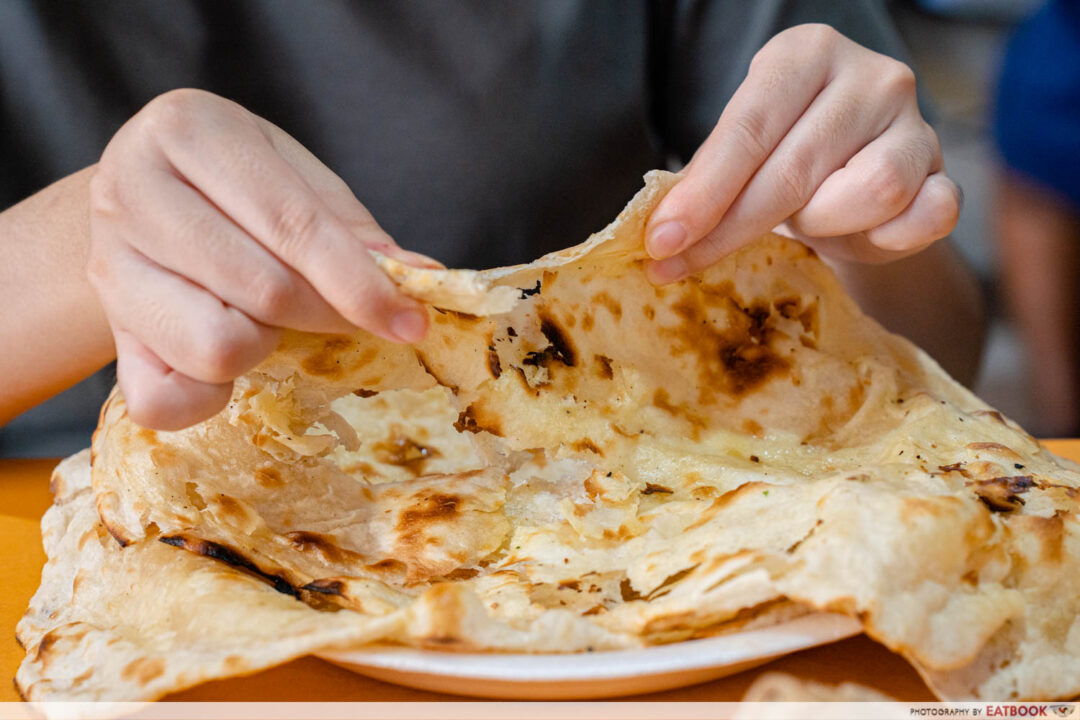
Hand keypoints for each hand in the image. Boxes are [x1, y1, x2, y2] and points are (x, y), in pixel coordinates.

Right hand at [87, 89, 439, 429]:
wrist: (141, 201)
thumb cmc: (234, 187)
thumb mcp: (294, 179)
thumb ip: (352, 229)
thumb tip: (424, 275)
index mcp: (188, 130)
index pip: (291, 223)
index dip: (359, 282)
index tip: (411, 321)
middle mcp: (130, 191)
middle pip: (263, 290)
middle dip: (326, 315)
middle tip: (343, 313)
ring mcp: (107, 267)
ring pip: (218, 346)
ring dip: (266, 343)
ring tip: (263, 313)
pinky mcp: (108, 333)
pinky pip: (164, 401)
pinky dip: (211, 396)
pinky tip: (228, 355)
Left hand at [645, 24, 960, 281]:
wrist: (854, 180)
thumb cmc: (786, 158)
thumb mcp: (742, 154)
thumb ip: (708, 179)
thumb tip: (660, 232)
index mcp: (806, 54)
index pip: (748, 129)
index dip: (702, 193)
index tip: (661, 241)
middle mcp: (870, 77)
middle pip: (794, 169)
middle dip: (730, 227)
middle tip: (681, 263)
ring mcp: (917, 124)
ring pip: (870, 191)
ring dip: (821, 224)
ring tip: (804, 222)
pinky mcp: (947, 174)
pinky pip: (929, 215)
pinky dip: (890, 237)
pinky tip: (865, 237)